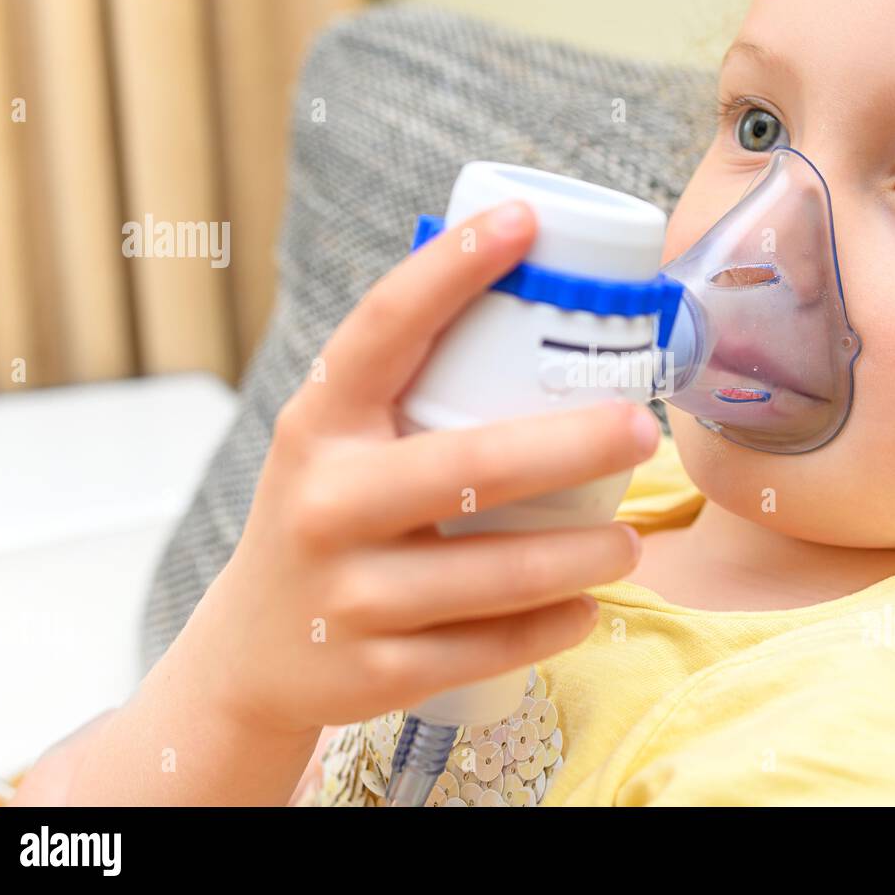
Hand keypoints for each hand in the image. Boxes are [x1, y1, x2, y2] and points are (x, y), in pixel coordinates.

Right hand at [186, 200, 659, 736]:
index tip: (525, 221)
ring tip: (631, 543)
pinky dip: (554, 626)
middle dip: (576, 444)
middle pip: (473, 465)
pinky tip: (585, 608)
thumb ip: (407, 391)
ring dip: (586, 554)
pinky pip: (493, 647)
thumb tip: (533, 305)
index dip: (452, 268)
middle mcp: (326, 503)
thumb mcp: (337, 445)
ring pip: (500, 574)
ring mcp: (348, 596)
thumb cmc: (328, 519)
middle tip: (643, 430)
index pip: (384, 329)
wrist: (251, 654)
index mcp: (320, 424)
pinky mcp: (376, 673)